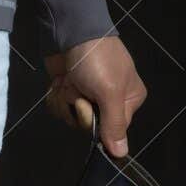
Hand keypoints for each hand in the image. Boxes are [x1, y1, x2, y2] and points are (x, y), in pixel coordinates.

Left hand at [44, 36, 146, 158]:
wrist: (71, 31)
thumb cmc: (96, 60)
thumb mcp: (109, 93)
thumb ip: (114, 125)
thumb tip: (121, 154)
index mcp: (129, 99)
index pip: (111, 130)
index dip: (95, 121)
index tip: (90, 103)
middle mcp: (109, 99)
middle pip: (88, 125)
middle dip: (77, 107)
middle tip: (79, 87)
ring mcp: (87, 94)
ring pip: (70, 116)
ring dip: (65, 98)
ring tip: (70, 79)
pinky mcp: (69, 89)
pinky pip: (59, 106)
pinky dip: (56, 94)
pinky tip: (60, 80)